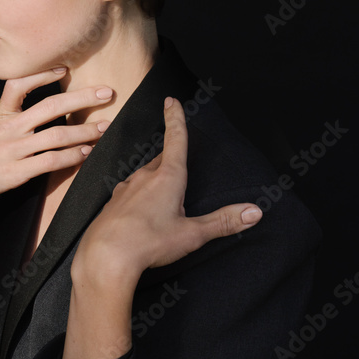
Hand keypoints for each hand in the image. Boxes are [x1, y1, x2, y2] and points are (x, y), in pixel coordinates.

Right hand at [0, 67, 111, 217]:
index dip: (44, 74)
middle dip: (82, 98)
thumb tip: (24, 114)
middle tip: (107, 92)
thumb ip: (2, 118)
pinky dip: (70, 157)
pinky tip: (85, 154)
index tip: (64, 68)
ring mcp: (13, 150)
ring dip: (84, 130)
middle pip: (51, 106)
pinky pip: (50, 162)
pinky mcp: (15, 173)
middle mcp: (8, 128)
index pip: (21, 84)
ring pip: (56, 135)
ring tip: (104, 127)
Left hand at [72, 96, 262, 284]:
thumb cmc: (149, 243)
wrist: (104, 258)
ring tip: (164, 200)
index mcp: (167, 177)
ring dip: (155, 182)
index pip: (175, 139)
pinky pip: (129, 194)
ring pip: (144, 177)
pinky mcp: (112, 204)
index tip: (171, 100)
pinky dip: (138, 198)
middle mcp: (144, 177)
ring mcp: (125, 189)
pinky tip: (141, 215)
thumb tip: (254, 212)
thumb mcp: (192, 234)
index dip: (176, 119)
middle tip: (180, 168)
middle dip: (171, 160)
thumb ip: (223, 222)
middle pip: (161, 160)